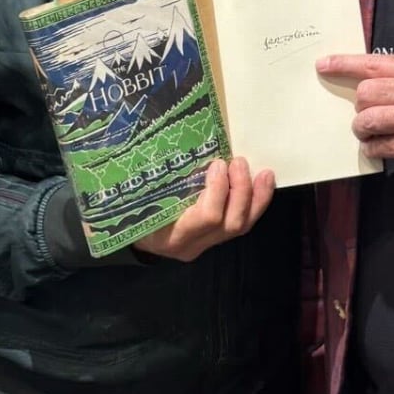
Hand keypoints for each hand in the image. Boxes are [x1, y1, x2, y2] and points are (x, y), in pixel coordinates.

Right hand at [136, 157, 274, 261]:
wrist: (132, 240)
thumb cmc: (130, 213)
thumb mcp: (139, 199)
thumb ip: (161, 182)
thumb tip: (184, 147)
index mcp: (171, 235)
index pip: (206, 217)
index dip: (218, 189)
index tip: (217, 164)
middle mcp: (192, 245)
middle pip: (231, 224)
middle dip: (241, 190)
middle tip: (238, 162)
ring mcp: (206, 246)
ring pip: (242, 227)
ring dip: (256, 197)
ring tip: (263, 173)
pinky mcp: (215, 240)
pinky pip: (242, 225)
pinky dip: (256, 203)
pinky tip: (263, 184)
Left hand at [315, 53, 393, 173]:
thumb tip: (364, 78)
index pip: (374, 62)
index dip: (345, 63)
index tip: (324, 64)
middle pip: (366, 92)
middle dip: (359, 105)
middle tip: (365, 112)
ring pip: (368, 120)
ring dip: (361, 128)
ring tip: (367, 131)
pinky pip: (380, 146)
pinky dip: (372, 149)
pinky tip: (378, 147)